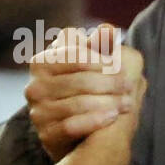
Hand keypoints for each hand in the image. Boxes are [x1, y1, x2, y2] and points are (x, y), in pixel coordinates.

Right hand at [26, 24, 143, 161]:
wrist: (78, 132)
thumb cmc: (87, 89)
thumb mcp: (93, 64)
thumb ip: (99, 45)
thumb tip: (107, 29)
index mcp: (42, 62)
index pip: (76, 56)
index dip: (102, 61)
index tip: (123, 67)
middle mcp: (35, 86)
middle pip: (79, 81)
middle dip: (110, 83)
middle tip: (130, 86)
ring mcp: (38, 112)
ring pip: (78, 103)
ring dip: (108, 103)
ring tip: (127, 104)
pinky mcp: (45, 134)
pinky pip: (72, 126)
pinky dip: (96, 120)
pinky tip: (113, 117)